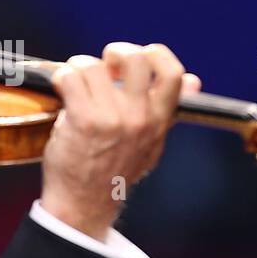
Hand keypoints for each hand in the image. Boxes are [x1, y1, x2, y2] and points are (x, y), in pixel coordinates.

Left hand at [40, 42, 198, 238]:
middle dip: (115, 52)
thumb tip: (194, 81)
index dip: (156, 53)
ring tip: (75, 81)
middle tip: (104, 66)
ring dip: (78, 67)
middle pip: (134, 58)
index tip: (140, 56)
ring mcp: (112, 119)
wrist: (85, 205)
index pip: (174, 73)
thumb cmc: (114, 171)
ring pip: (93, 65)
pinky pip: (70, 78)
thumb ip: (168, 111)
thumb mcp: (151, 144)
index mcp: (158, 120)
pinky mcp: (83, 121)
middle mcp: (139, 118)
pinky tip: (62, 90)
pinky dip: (61, 78)